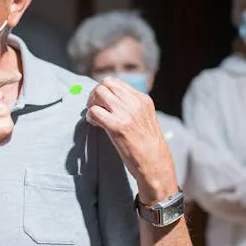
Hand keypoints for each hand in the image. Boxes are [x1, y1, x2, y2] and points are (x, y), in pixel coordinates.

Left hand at [86, 77, 177, 200]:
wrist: (155, 163)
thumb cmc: (149, 145)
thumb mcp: (146, 118)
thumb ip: (132, 107)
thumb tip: (111, 101)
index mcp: (143, 99)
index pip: (116, 82)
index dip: (104, 90)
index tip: (101, 102)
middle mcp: (135, 103)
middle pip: (106, 84)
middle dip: (95, 94)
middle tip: (94, 107)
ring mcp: (125, 113)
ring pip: (99, 93)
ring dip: (92, 103)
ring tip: (95, 116)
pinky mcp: (116, 126)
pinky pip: (94, 111)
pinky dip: (90, 117)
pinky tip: (95, 125)